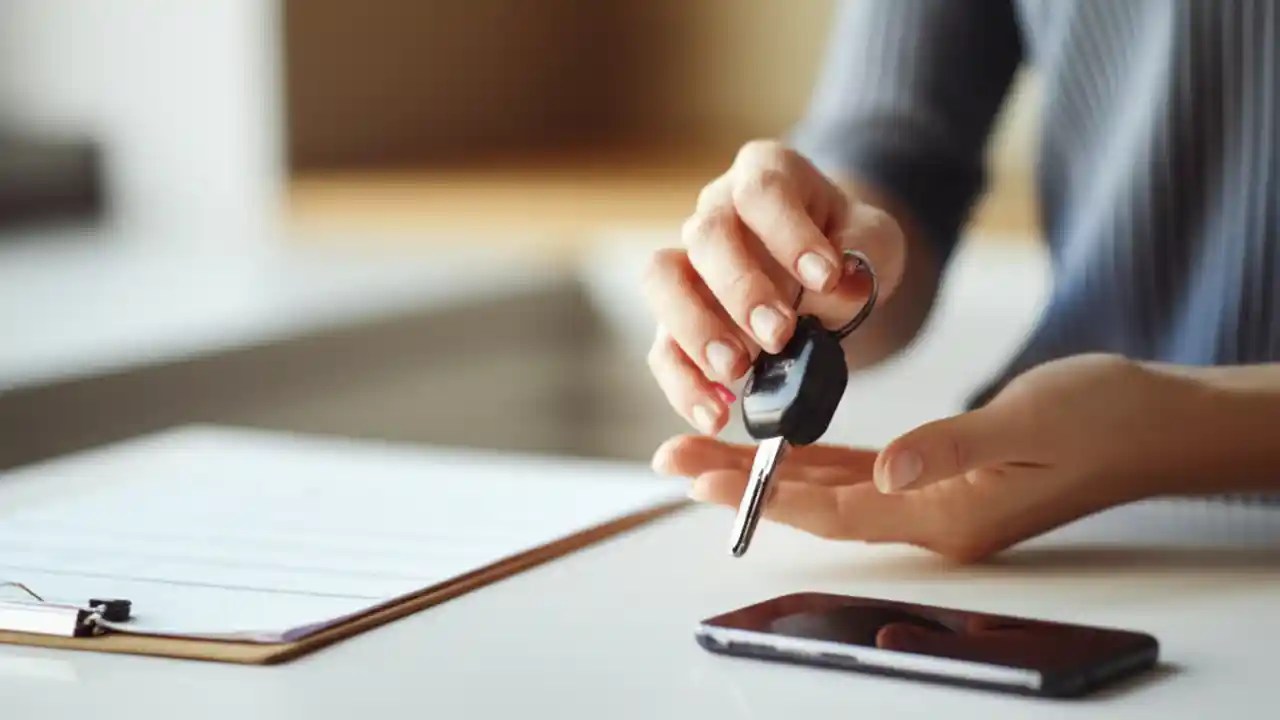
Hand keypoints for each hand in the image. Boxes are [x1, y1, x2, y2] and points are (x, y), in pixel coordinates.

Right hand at [642, 139, 905, 435]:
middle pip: (706, 234)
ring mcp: (690, 261)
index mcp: (766, 174)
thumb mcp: (873, 240)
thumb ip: (862, 255)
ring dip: (696, 329)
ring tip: (737, 371)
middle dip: (741, 289)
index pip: (762, 190)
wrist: (825, 274)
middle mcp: (717, 210)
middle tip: (779, 334)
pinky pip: (662, 345)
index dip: (788, 232)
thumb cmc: (846, 246)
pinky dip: (684, 381)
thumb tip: (833, 289)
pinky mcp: (677, 316)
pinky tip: (716, 410)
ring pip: (664, 280)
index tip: (824, 276)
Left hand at [653, 354, 1198, 561]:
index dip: (760, 493)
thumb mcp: (1026, 422)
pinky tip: (779, 445)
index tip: (698, 472)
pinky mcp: (940, 475)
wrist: (1152, 424)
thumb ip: (950, 447)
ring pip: (829, 487)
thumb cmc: (1100, 418)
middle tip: (674, 459)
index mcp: (944, 514)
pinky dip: (813, 459)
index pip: (832, 510)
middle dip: (739, 482)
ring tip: (705, 452)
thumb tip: (886, 469)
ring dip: (766, 470)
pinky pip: (860, 471)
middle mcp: (929, 515)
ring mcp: (933, 498)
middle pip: (813, 503)